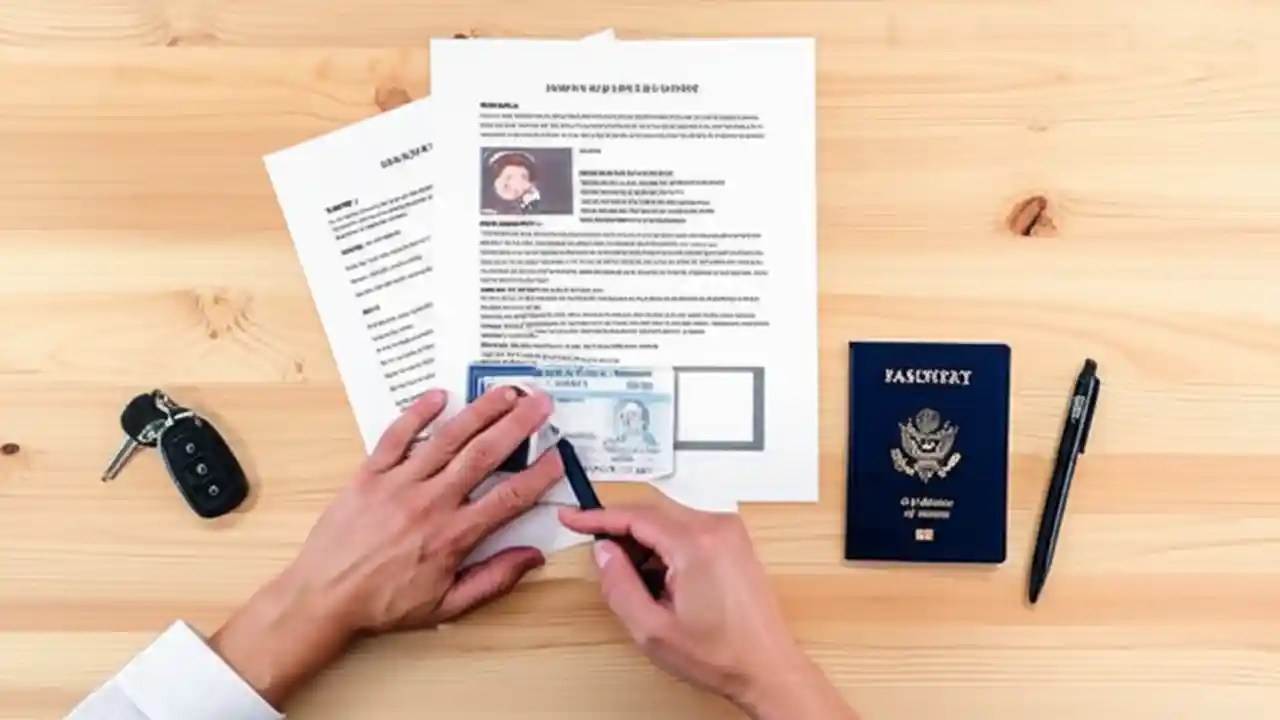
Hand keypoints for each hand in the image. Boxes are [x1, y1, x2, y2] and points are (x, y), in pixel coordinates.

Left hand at [211, 386, 561, 708]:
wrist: (324, 597)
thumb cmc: (383, 603)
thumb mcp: (446, 605)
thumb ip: (493, 580)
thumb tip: (532, 558)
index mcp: (453, 536)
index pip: (509, 498)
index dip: (539, 475)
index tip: (558, 457)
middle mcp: (431, 503)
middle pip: (484, 455)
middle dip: (518, 426)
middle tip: (541, 403)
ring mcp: (399, 483)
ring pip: (448, 439)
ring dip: (480, 411)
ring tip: (506, 392)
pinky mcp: (370, 474)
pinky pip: (397, 436)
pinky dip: (419, 414)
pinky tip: (440, 395)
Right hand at [559, 502, 856, 719]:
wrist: (768, 668)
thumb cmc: (723, 654)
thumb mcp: (652, 629)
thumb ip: (619, 585)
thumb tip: (604, 553)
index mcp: (696, 544)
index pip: (635, 515)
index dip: (597, 515)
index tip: (573, 517)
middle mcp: (717, 528)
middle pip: (652, 512)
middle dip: (620, 532)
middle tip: (601, 558)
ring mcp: (729, 533)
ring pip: (669, 521)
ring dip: (644, 543)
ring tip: (638, 584)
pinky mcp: (733, 543)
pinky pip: (688, 530)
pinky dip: (665, 547)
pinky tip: (661, 580)